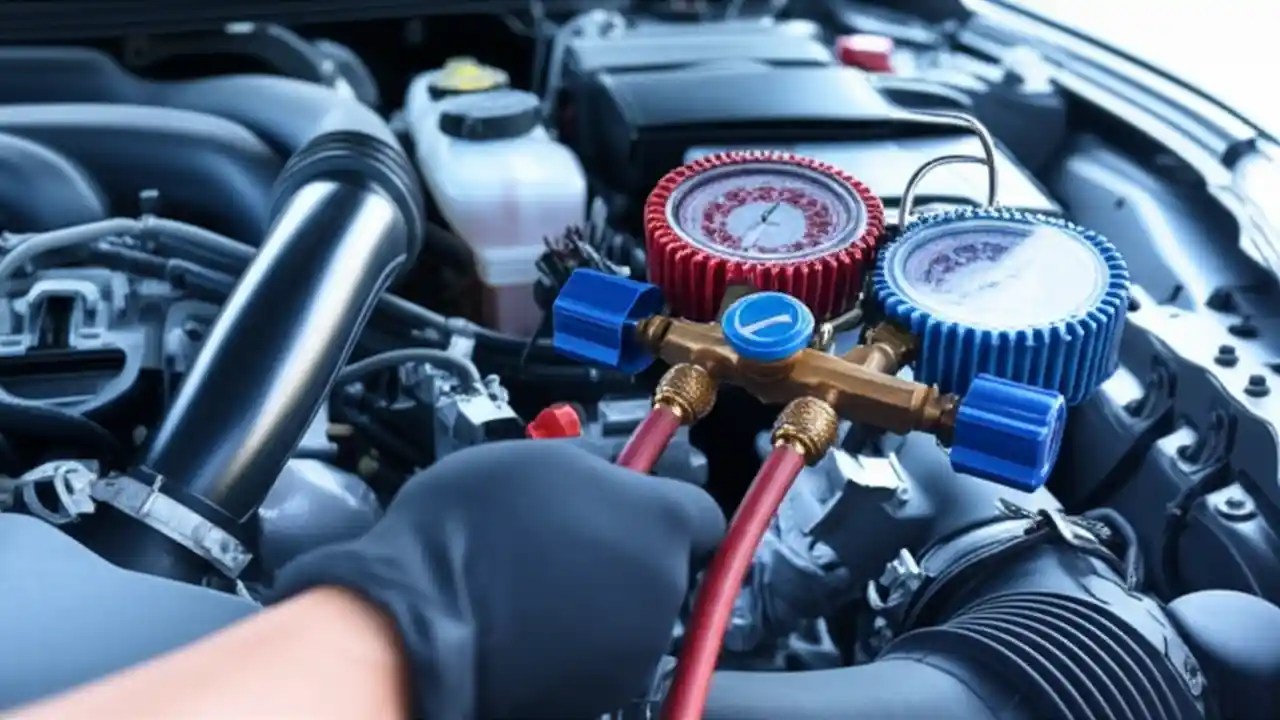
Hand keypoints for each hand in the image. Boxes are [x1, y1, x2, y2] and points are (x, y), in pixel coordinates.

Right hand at [271, 440, 724, 719]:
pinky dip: (579, 638)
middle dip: (627, 549)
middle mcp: (663, 587)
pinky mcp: (604, 689)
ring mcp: (638, 646)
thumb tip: (611, 462)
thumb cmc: (466, 539)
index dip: (666, 506)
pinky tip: (531, 618)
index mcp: (659, 522)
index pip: (702, 513)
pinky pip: (604, 652)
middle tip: (570, 536)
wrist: (417, 630)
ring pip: (635, 609)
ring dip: (602, 593)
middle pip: (666, 562)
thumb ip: (592, 461)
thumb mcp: (533, 458)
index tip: (640, 503)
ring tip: (538, 578)